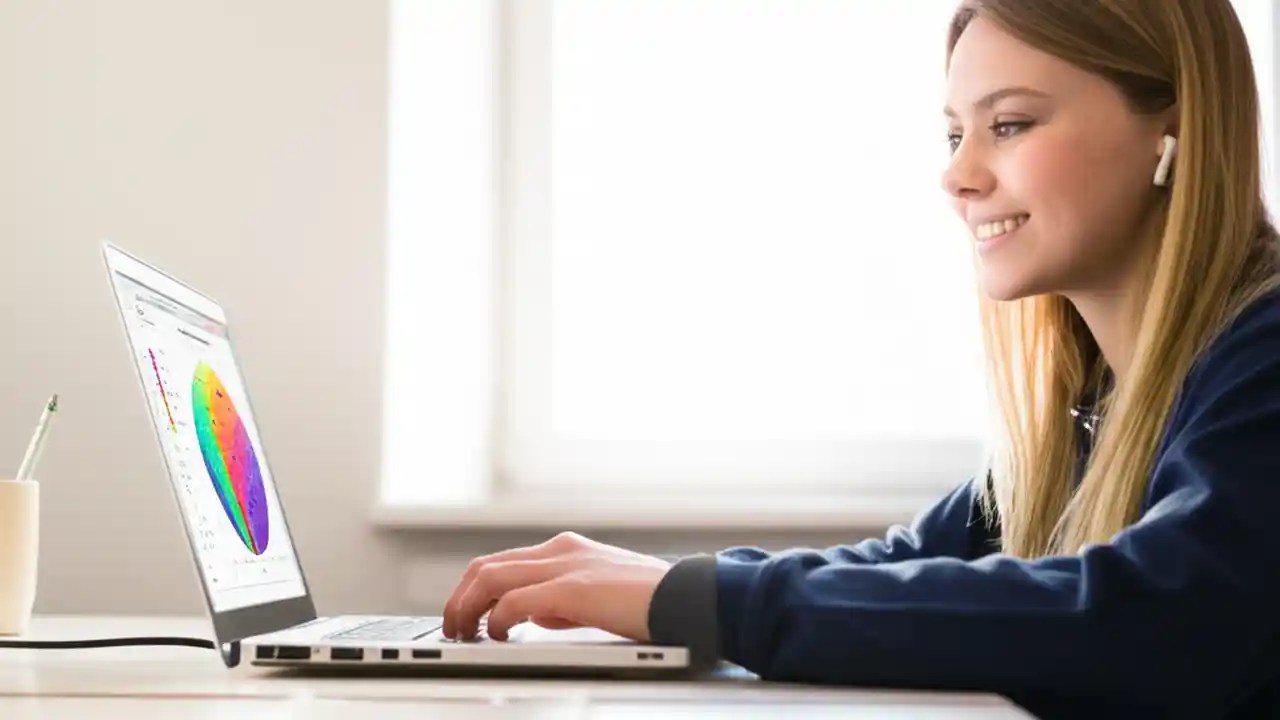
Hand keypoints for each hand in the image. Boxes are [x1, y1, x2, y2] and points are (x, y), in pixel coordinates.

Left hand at [442, 531, 672, 642]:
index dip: (473, 589)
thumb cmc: (650, 601)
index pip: (501, 561)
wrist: (686, 597)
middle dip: (459, 598)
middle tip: (452, 628)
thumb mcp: (597, 594)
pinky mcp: (572, 588)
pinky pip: (515, 601)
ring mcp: (564, 566)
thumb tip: (532, 614)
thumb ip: (563, 599)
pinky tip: (497, 636)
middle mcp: (559, 550)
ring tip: (462, 634)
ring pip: (490, 578)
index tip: (463, 615)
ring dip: (466, 608)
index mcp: (566, 548)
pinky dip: (497, 620)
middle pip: (485, 566)